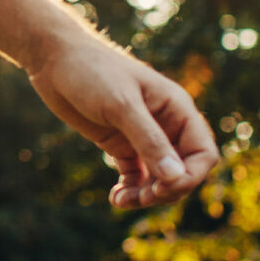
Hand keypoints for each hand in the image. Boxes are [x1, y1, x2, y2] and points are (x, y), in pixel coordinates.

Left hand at [26, 34, 220, 209]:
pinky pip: (137, 177)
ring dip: (147, 195)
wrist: (56, 60)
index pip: (203, 153)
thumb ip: (149, 141)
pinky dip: (131, 191)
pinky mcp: (121, 144)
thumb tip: (176, 178)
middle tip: (141, 197)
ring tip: (122, 200)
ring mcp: (143, 137)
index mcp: (177, 109)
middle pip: (183, 171)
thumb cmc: (92, 72)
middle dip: (166, 191)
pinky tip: (115, 197)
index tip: (162, 188)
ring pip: (159, 178)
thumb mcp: (122, 106)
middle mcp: (166, 125)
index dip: (190, 177)